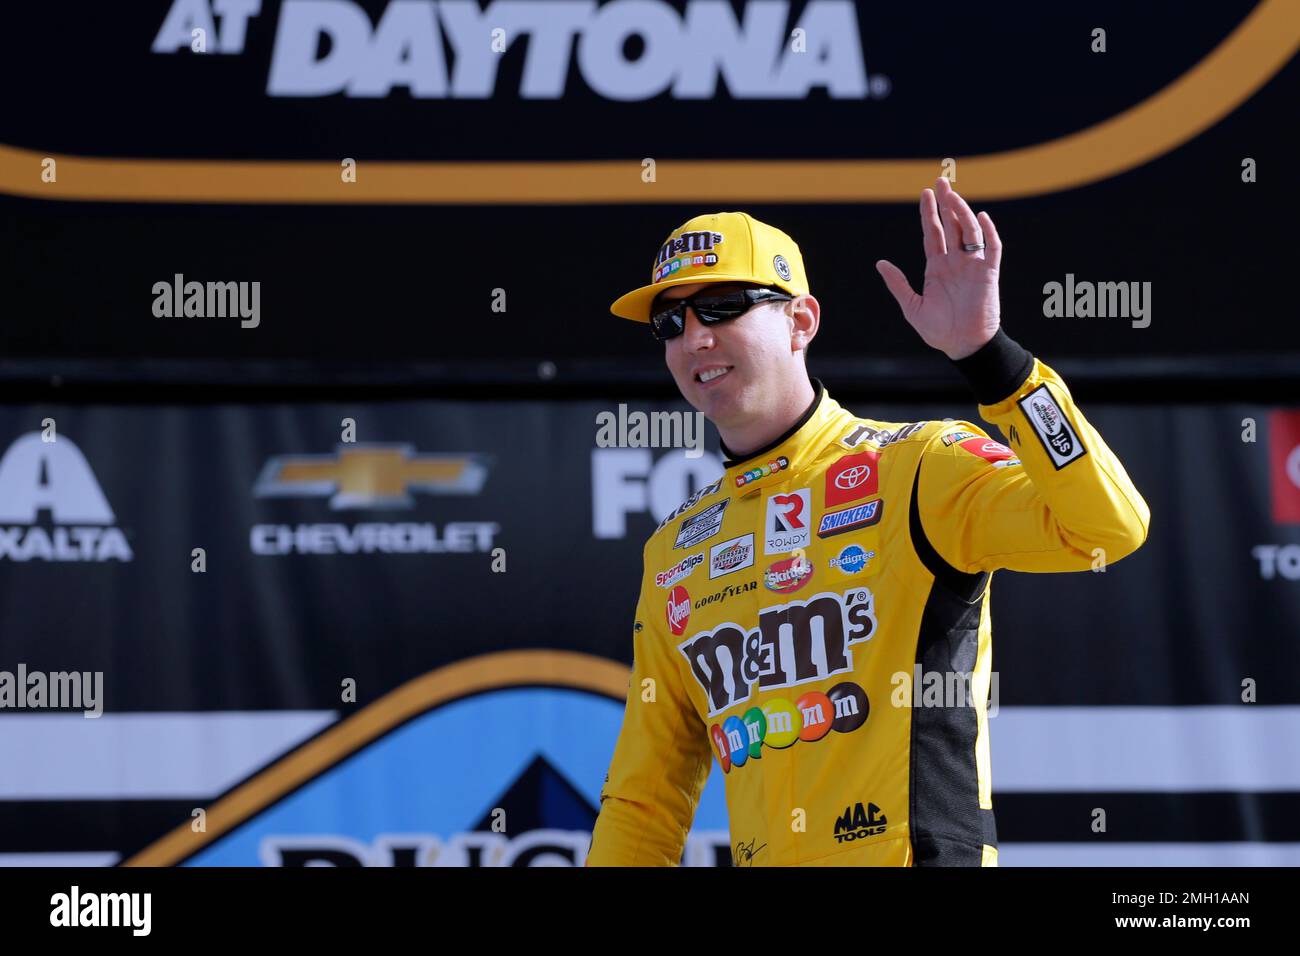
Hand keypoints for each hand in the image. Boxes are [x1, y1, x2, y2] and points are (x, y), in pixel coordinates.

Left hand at [875, 177, 1002, 360]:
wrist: (963, 346)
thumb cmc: (939, 331)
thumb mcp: (912, 306)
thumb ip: (898, 284)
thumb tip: (880, 263)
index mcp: (937, 268)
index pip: (933, 234)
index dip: (929, 214)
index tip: (925, 193)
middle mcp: (955, 262)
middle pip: (951, 226)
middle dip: (946, 204)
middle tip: (940, 181)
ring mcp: (972, 266)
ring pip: (969, 231)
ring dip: (961, 212)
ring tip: (952, 195)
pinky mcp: (988, 273)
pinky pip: (991, 248)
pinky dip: (988, 232)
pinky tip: (980, 217)